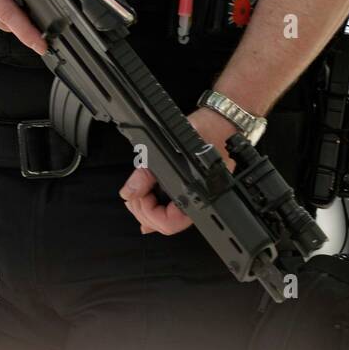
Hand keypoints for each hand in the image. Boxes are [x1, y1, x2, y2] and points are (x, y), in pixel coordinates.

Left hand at [118, 105, 237, 235]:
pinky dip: (154, 207)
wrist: (220, 123)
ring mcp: (192, 197)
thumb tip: (128, 193)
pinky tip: (144, 204)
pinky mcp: (187, 190)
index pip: (168, 223)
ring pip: (165, 219)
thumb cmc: (203, 132)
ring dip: (146, 209)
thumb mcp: (168, 148)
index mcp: (198, 194)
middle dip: (143, 212)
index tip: (140, 195)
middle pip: (164, 226)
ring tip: (136, 195)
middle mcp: (196, 201)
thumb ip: (145, 174)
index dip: (148, 213)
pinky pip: (170, 209)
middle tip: (134, 194)